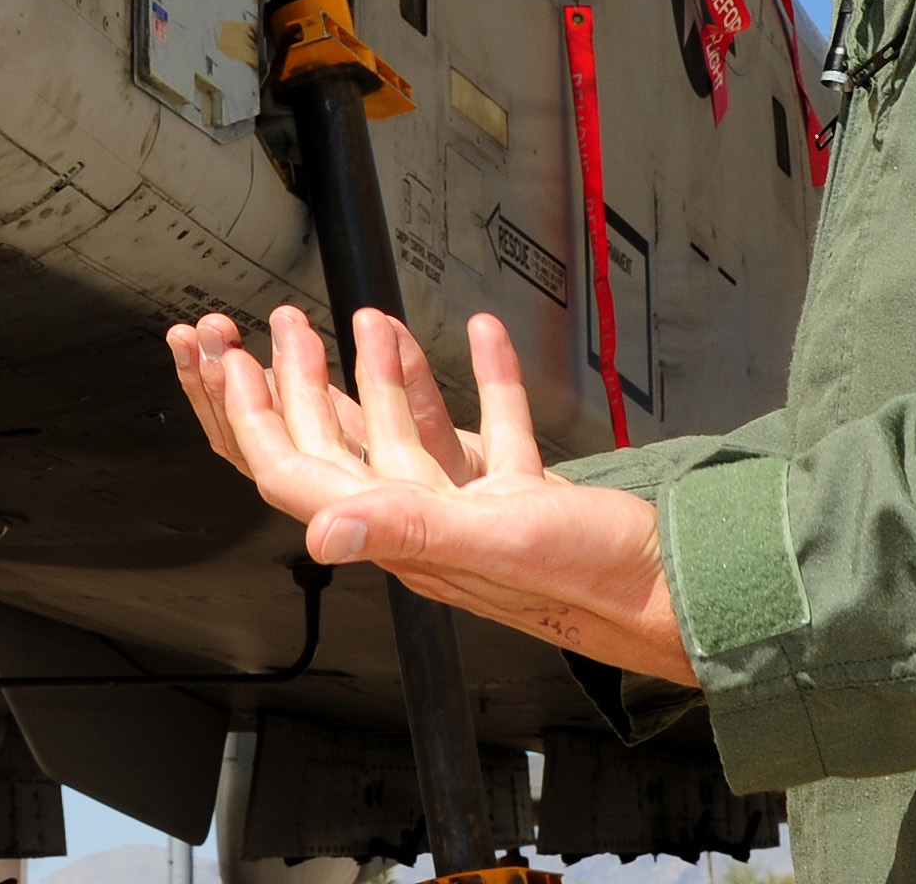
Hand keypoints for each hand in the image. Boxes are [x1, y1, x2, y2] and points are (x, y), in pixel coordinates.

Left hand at [182, 304, 696, 684]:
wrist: (683, 596)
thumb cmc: (598, 580)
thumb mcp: (498, 541)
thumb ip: (409, 530)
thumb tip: (319, 532)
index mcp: (408, 538)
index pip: (301, 475)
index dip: (255, 418)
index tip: (232, 360)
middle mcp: (429, 527)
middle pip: (342, 448)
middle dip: (303, 383)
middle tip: (281, 324)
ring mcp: (476, 513)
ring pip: (412, 436)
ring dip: (388, 376)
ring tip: (373, 320)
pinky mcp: (525, 500)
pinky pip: (490, 432)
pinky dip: (481, 381)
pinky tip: (484, 337)